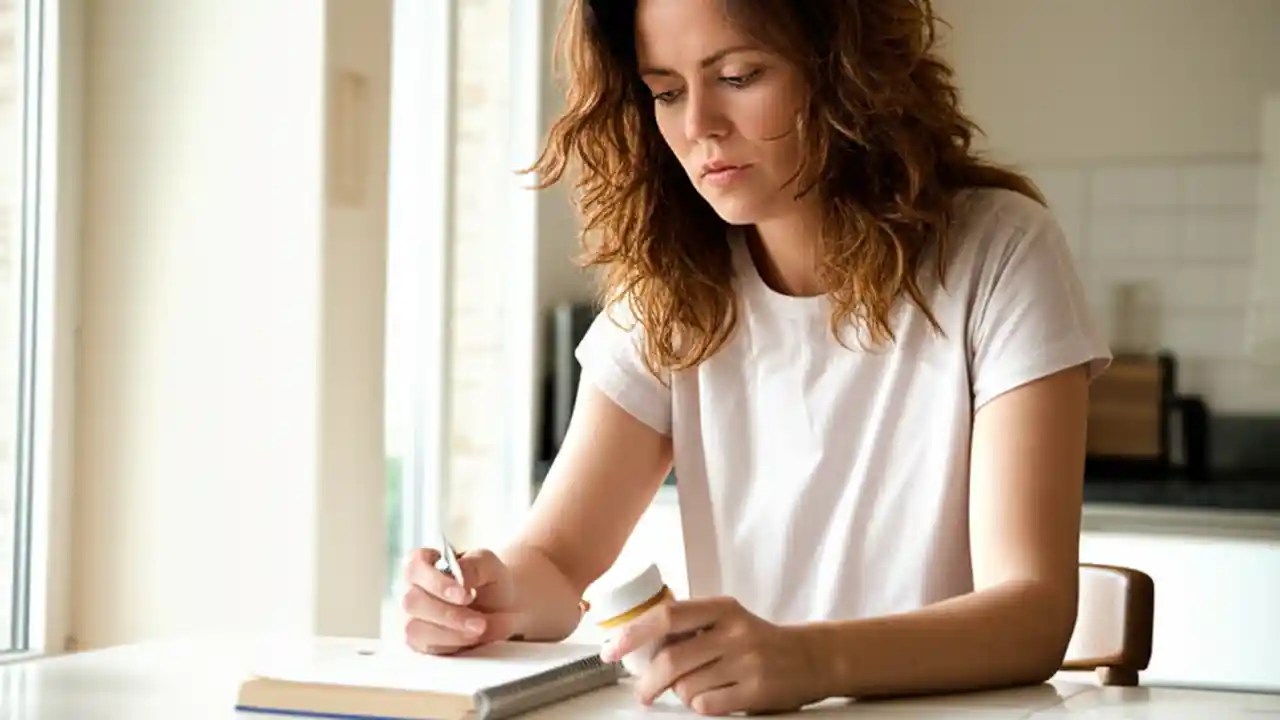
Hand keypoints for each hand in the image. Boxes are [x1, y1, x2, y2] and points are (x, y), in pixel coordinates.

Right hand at [400, 547, 520, 654]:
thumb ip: (474, 566)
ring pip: (413, 628)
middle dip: (448, 614)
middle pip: (411, 601)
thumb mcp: (489, 566)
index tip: (465, 594)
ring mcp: (411, 616)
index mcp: (424, 562)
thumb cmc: (489, 581)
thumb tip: (459, 577)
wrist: (502, 608)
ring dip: (450, 632)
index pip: (414, 566)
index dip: (436, 581)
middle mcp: (412, 589)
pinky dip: (450, 644)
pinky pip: (423, 647)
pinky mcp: (418, 641)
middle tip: (479, 621)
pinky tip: (470, 638)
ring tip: (479, 629)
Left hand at [600, 596, 823, 715]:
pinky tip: (715, 697)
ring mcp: (746, 662)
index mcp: (722, 609)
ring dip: (682, 694)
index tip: (610, 649)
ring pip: (686, 687)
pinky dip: (701, 706)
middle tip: (644, 692)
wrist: (813, 658)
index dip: (633, 633)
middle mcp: (734, 631)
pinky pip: (706, 705)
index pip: (667, 616)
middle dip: (649, 682)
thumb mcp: (728, 620)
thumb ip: (691, 626)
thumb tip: (638, 641)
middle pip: (671, 660)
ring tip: (699, 688)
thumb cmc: (759, 640)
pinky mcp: (756, 691)